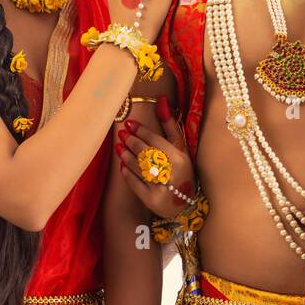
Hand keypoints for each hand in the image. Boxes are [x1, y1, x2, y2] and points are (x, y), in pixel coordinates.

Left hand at [114, 97, 197, 218]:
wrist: (185, 204)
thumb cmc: (182, 170)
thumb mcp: (181, 148)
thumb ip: (170, 125)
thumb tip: (162, 100)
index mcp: (180, 159)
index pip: (156, 141)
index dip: (141, 130)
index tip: (129, 123)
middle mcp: (171, 173)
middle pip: (145, 153)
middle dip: (131, 141)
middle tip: (122, 133)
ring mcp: (161, 188)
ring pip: (138, 167)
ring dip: (126, 155)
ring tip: (119, 146)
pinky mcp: (151, 201)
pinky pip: (135, 184)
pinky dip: (127, 173)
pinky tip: (123, 165)